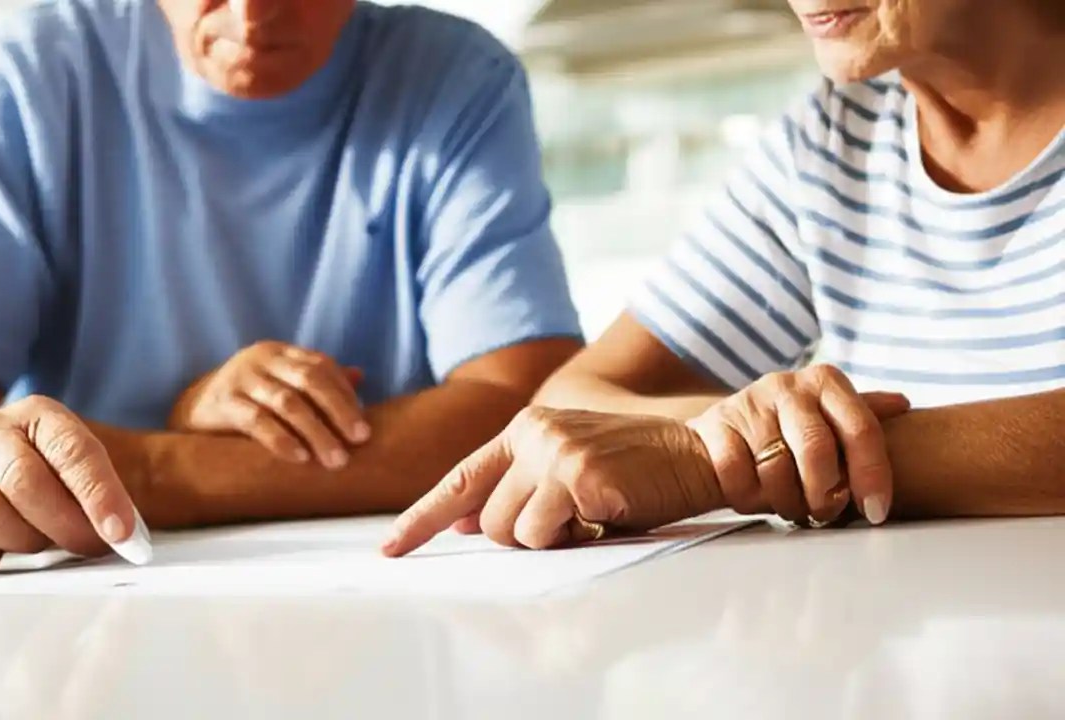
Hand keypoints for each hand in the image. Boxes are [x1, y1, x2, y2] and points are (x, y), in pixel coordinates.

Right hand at [0, 395, 142, 571]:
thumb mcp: (72, 462)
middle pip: (26, 484)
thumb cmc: (38, 469)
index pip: (72, 451)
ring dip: (24, 542)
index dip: (99, 495)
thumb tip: (127, 539)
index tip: (122, 533)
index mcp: (37, 416)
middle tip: (90, 546)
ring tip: (40, 539)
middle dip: (66, 526)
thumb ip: (101, 492)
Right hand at [170, 341, 369, 468]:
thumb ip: (318, 381)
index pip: (323, 367)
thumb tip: (360, 376)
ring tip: (335, 459)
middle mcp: (262, 358)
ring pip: (287, 402)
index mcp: (282, 353)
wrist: (194, 410)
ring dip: (316, 432)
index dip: (346, 396)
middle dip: (339, 411)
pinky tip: (300, 458)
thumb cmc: (250, 400)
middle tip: (359, 441)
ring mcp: (240, 378)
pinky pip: (256, 421)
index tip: (365, 428)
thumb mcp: (283, 385)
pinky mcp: (222, 402)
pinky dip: (281, 440)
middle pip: (310, 380)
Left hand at [382, 407, 720, 555]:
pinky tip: (605, 515)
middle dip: (525, 538)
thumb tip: (469, 522)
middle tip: (572, 523)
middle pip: (490, 520)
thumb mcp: (567, 470)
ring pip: (514, 532)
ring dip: (552, 541)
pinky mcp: (576, 475)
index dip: (422, 517)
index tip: (391, 548)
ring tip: (590, 517)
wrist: (698, 452)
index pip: (461, 478)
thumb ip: (517, 488)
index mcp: (525, 428)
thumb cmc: (634, 469)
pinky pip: (547, 535)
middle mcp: (532, 433)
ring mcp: (553, 452)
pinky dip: (575, 540)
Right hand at [687, 364, 909, 526]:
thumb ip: (859, 417)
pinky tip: (753, 494)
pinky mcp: (716, 426)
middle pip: (817, 450)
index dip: (872, 474)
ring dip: (785, 502)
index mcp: (825, 382)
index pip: (861, 428)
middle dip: (823, 494)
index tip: (876, 511)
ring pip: (777, 470)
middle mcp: (787, 386)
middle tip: (822, 514)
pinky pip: (740, 477)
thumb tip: (902, 404)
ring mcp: (748, 403)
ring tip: (787, 504)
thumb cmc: (779, 438)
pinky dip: (749, 498)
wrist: (711, 441)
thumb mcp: (824, 421)